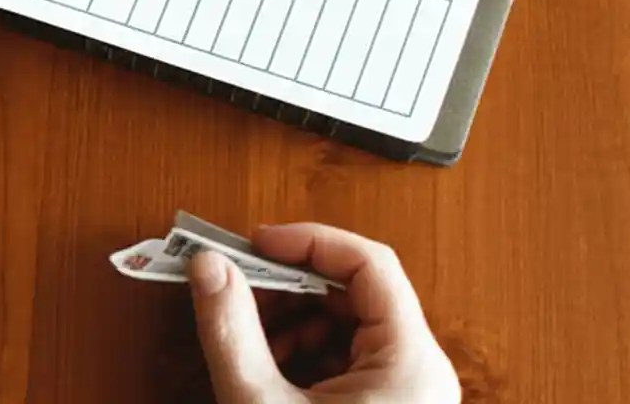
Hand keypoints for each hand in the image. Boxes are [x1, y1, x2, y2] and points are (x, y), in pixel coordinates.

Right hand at [188, 223, 459, 402]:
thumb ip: (231, 329)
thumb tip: (207, 267)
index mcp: (409, 361)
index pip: (368, 263)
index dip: (309, 241)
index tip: (255, 242)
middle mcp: (422, 371)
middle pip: (358, 292)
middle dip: (292, 286)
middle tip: (237, 284)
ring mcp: (410, 394)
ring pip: (351, 326)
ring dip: (295, 320)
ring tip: (252, 340)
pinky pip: (351, 360)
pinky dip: (308, 353)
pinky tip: (273, 372)